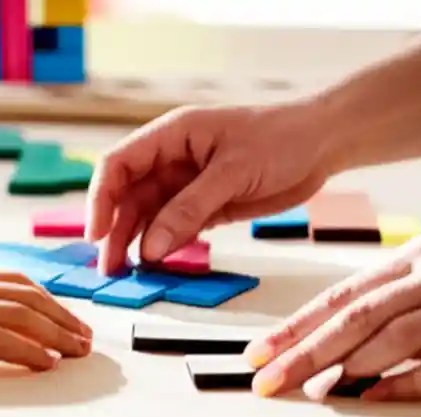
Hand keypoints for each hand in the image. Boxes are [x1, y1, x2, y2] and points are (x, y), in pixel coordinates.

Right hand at [0, 267, 93, 381]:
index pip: (10, 280)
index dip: (46, 298)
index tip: (66, 317)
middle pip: (26, 294)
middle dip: (62, 315)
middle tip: (86, 337)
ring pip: (22, 315)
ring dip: (57, 334)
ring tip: (78, 352)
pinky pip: (1, 341)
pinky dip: (31, 351)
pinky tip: (47, 364)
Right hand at [87, 101, 340, 274]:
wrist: (323, 143)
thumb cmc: (281, 139)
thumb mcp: (233, 173)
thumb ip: (189, 209)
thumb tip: (150, 247)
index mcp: (171, 135)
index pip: (117, 165)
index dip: (100, 199)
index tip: (97, 234)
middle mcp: (171, 160)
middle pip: (127, 197)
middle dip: (116, 232)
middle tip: (111, 270)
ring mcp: (186, 184)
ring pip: (148, 217)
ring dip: (137, 244)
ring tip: (130, 276)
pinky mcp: (205, 205)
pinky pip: (174, 228)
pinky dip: (164, 248)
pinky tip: (158, 267)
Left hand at [243, 236, 420, 400]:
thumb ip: (394, 317)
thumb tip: (329, 360)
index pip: (344, 295)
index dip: (295, 326)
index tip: (257, 354)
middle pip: (358, 315)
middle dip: (304, 351)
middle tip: (267, 381)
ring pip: (393, 337)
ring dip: (344, 368)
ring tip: (309, 393)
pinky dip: (403, 385)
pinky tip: (372, 400)